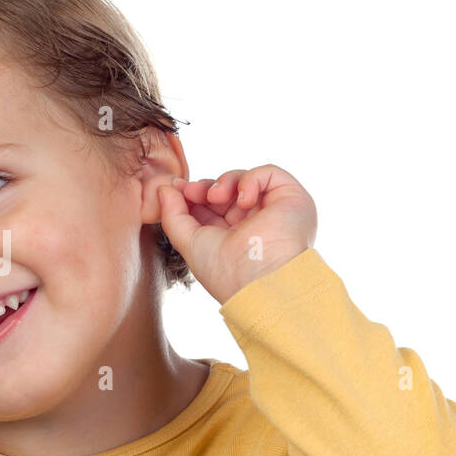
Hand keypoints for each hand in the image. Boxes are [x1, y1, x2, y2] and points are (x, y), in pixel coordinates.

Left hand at [157, 164, 317, 305]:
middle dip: (205, 187)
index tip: (175, 190)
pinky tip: (244, 200)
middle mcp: (254, 223)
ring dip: (224, 182)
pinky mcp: (291, 198)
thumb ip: (173, 215)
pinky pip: (268, 173)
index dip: (192, 195)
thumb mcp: (190, 242)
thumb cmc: (227, 272)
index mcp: (232, 236)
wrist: (263, 281)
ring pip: (244, 179)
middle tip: (192, 192)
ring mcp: (273, 210)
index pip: (210, 206)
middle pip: (225, 191)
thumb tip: (164, 189)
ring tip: (216, 197)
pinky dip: (250, 180)